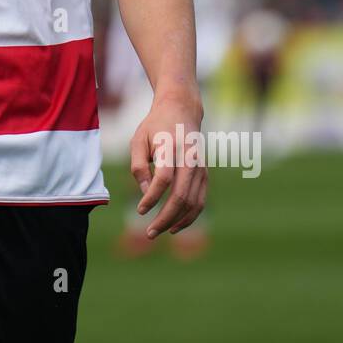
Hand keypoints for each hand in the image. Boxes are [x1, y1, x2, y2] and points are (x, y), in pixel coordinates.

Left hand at [129, 91, 206, 238]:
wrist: (182, 110)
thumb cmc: (155, 126)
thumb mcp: (138, 140)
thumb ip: (138, 166)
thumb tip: (145, 194)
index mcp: (171, 147)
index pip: (164, 178)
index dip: (152, 198)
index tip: (140, 210)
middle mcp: (190, 158)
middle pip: (181, 195)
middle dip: (165, 218)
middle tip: (148, 233)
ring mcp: (200, 167)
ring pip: (194, 202)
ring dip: (177, 221)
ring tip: (158, 231)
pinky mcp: (205, 174)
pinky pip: (200, 200)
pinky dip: (189, 217)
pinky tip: (174, 226)